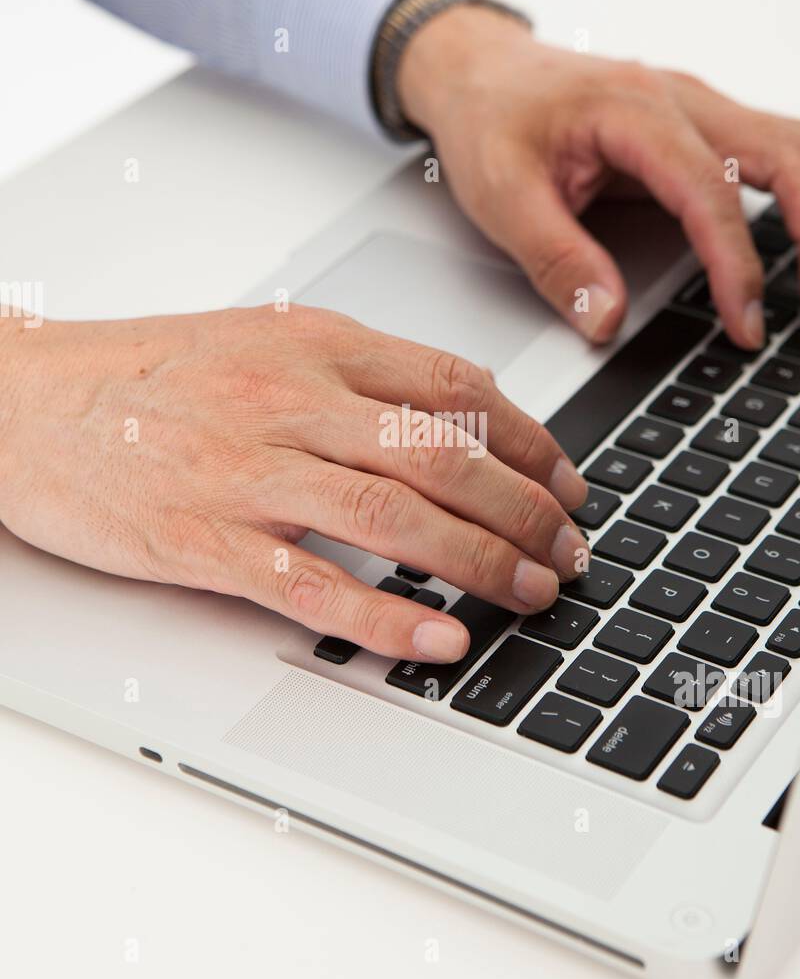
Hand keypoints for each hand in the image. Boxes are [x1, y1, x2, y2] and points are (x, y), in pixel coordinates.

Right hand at [0, 306, 588, 660]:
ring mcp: (246, 472)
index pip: (456, 386)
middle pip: (444, 455)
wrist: (26, 399)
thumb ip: (355, 373)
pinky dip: (385, 616)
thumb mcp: (262, 340)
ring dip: (480, 562)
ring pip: (393, 517)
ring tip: (530, 596)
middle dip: (527, 511)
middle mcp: (289, 400)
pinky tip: (438, 638)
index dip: (531, 440)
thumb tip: (455, 417)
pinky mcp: (201, 541)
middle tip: (568, 553)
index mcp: (313, 345)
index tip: (567, 482)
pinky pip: (310, 585)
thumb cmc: (144, 372)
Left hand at [398, 7, 799, 348]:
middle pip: (790, 153)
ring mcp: (702, 109)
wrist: (479, 69)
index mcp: (633, 111)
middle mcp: (683, 100)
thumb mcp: (500, 197)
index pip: (710, 192)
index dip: (737, 265)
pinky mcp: (706, 127)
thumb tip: (607, 320)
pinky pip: (784, 153)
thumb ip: (556, 260)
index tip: (746, 325)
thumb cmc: (489, 121)